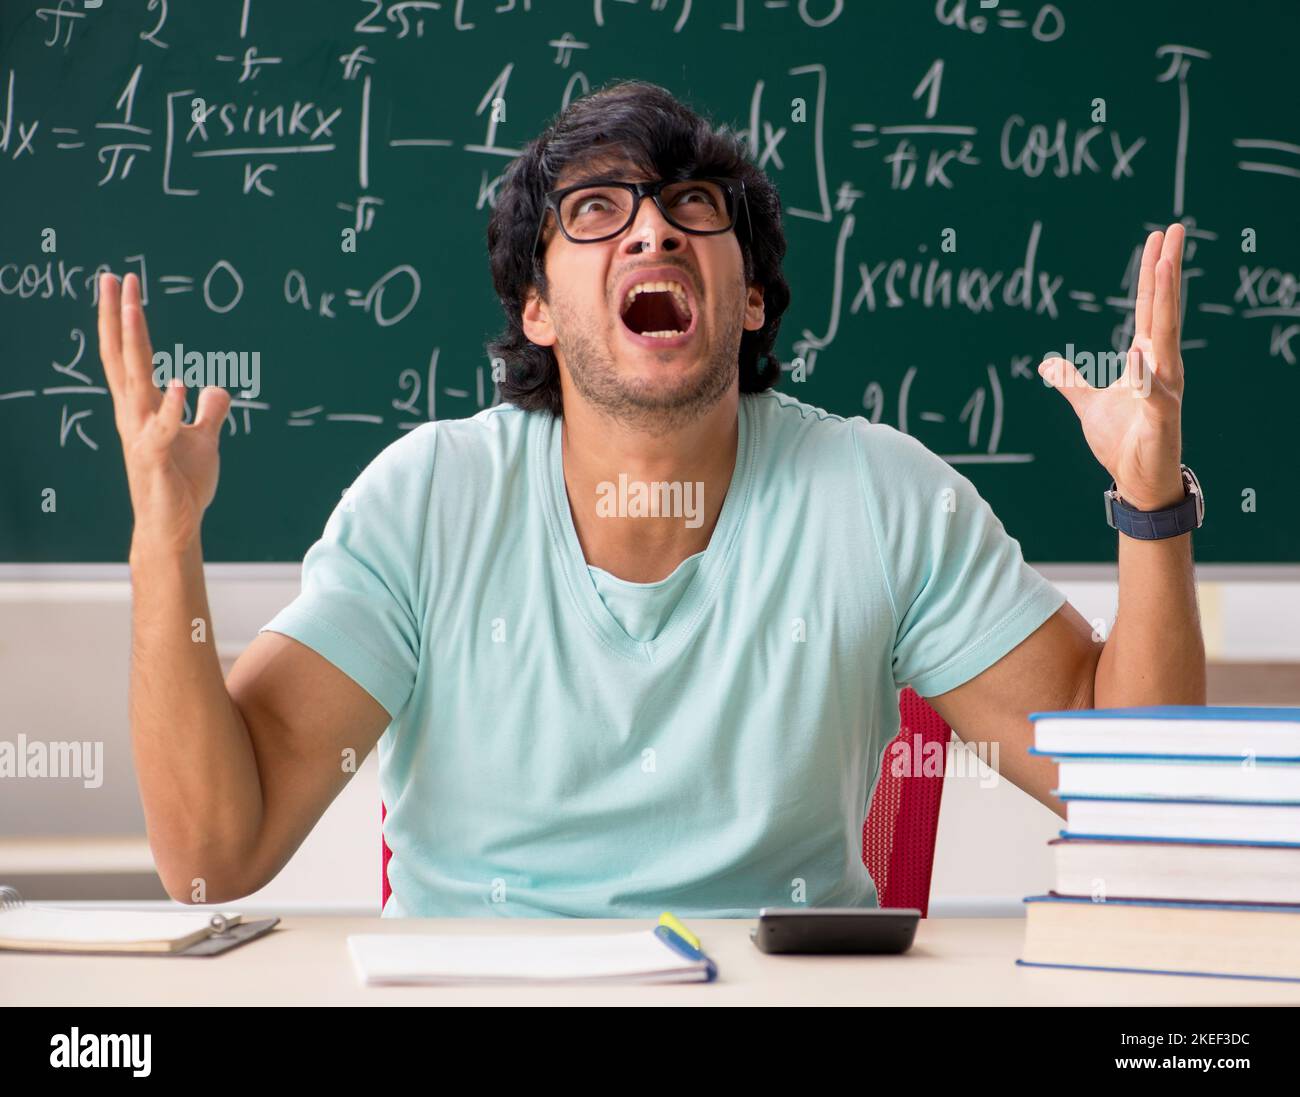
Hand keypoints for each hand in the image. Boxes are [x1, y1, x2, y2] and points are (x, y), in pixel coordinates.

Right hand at [97, 272, 231, 554]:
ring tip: (132, 310)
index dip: (124, 319)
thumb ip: (210, 412)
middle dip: (119, 317)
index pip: (130, 354)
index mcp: (143, 406)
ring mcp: (142, 435)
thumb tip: (216, 386)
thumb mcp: (204, 440)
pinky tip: (179, 384)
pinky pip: (162, 429)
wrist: (173, 526)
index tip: (122, 283)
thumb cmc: (182, 483)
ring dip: (135, 345)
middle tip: (116, 277)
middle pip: (123, 357)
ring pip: (134, 382)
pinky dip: (170, 407)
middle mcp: (135, 415)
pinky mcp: (155, 460)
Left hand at [1038, 224, 1185, 510]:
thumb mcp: (1089, 405)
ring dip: (1165, 302)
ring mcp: (1164, 390)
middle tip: (1174, 229)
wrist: (1138, 481)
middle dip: (1167, 269)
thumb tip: (1048, 366)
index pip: (1151, 307)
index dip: (1152, 273)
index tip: (1158, 237)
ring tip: (1164, 265)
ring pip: (1165, 338)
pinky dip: (1146, 375)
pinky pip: (1153, 393)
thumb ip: (1071, 382)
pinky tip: (1141, 355)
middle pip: (1164, 309)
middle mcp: (1162, 367)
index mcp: (1148, 359)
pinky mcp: (1160, 418)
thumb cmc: (1122, 441)